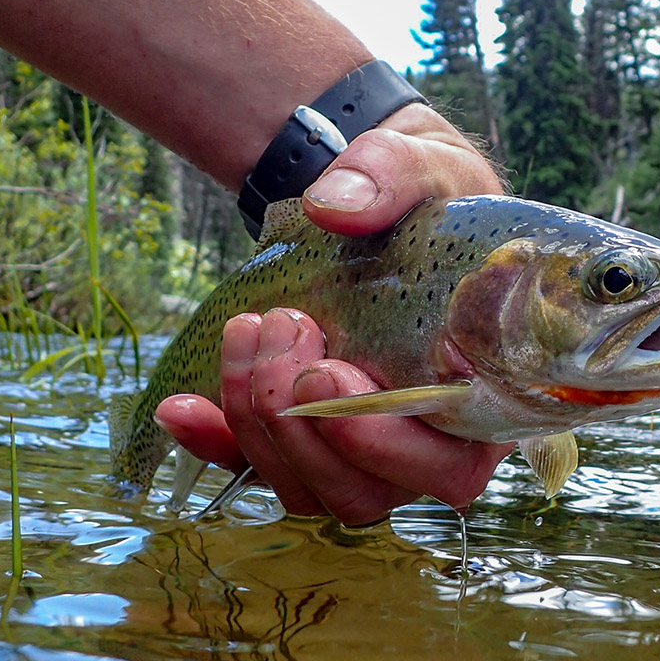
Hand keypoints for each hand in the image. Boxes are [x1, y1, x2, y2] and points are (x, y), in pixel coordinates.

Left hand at [154, 104, 514, 524]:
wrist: (381, 204)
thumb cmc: (428, 199)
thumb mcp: (426, 167)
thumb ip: (393, 179)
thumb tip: (333, 208)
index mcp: (479, 399)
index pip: (450, 469)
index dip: (388, 443)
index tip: (330, 368)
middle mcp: (423, 441)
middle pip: (366, 493)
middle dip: (306, 424)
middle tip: (284, 328)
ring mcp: (358, 449)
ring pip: (307, 491)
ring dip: (258, 423)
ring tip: (245, 331)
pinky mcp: (301, 437)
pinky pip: (253, 471)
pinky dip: (213, 444)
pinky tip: (180, 405)